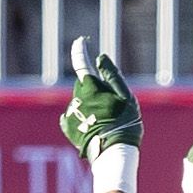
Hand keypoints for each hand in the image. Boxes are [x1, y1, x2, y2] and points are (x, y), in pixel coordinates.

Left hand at [61, 36, 143, 161]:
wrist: (113, 152)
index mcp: (90, 87)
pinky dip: (81, 118)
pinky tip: (91, 128)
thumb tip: (100, 58)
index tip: (80, 41)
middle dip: (95, 89)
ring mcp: (70, 112)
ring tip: (106, 122)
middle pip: (85, 86)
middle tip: (112, 105)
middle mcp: (76, 97)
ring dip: (91, 106)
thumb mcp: (125, 97)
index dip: (80, 50)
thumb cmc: (124, 123)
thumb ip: (112, 76)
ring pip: (80, 102)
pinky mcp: (67, 127)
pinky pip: (71, 117)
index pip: (81, 62)